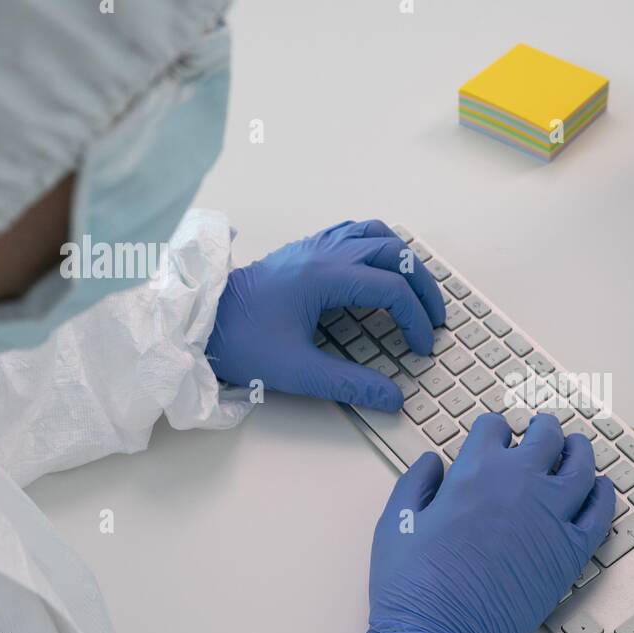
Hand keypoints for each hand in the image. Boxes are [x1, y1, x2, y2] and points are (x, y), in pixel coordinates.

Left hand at [206, 219, 444, 410]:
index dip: (416, 319)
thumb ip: (351, 385)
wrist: (199, 322)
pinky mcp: (305, 250)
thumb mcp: (298, 372)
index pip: (391, 287)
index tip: (421, 348)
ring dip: (403, 259)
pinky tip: (379, 271)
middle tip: (434, 318)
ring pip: (375, 233)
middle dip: (422, 285)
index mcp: (323, 276)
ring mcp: (313, 246)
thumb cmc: (242, 342)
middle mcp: (323, 252)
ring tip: (415, 290)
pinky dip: (377, 246)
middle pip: (393, 252)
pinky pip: (353, 232)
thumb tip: (393, 398)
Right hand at [357, 412, 615, 632]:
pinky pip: (601, 513)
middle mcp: (520, 484)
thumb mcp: (396, 522)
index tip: (496, 435)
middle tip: (543, 431)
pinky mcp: (571, 552)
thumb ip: (416, 482)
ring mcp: (552, 517)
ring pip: (582, 465)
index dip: (494, 429)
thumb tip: (434, 461)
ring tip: (575, 449)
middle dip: (543, 428)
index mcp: (476, 472)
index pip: (494, 427)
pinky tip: (601, 489)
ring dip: (578, 451)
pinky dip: (604, 496)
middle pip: (546, 436)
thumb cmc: (413, 584)